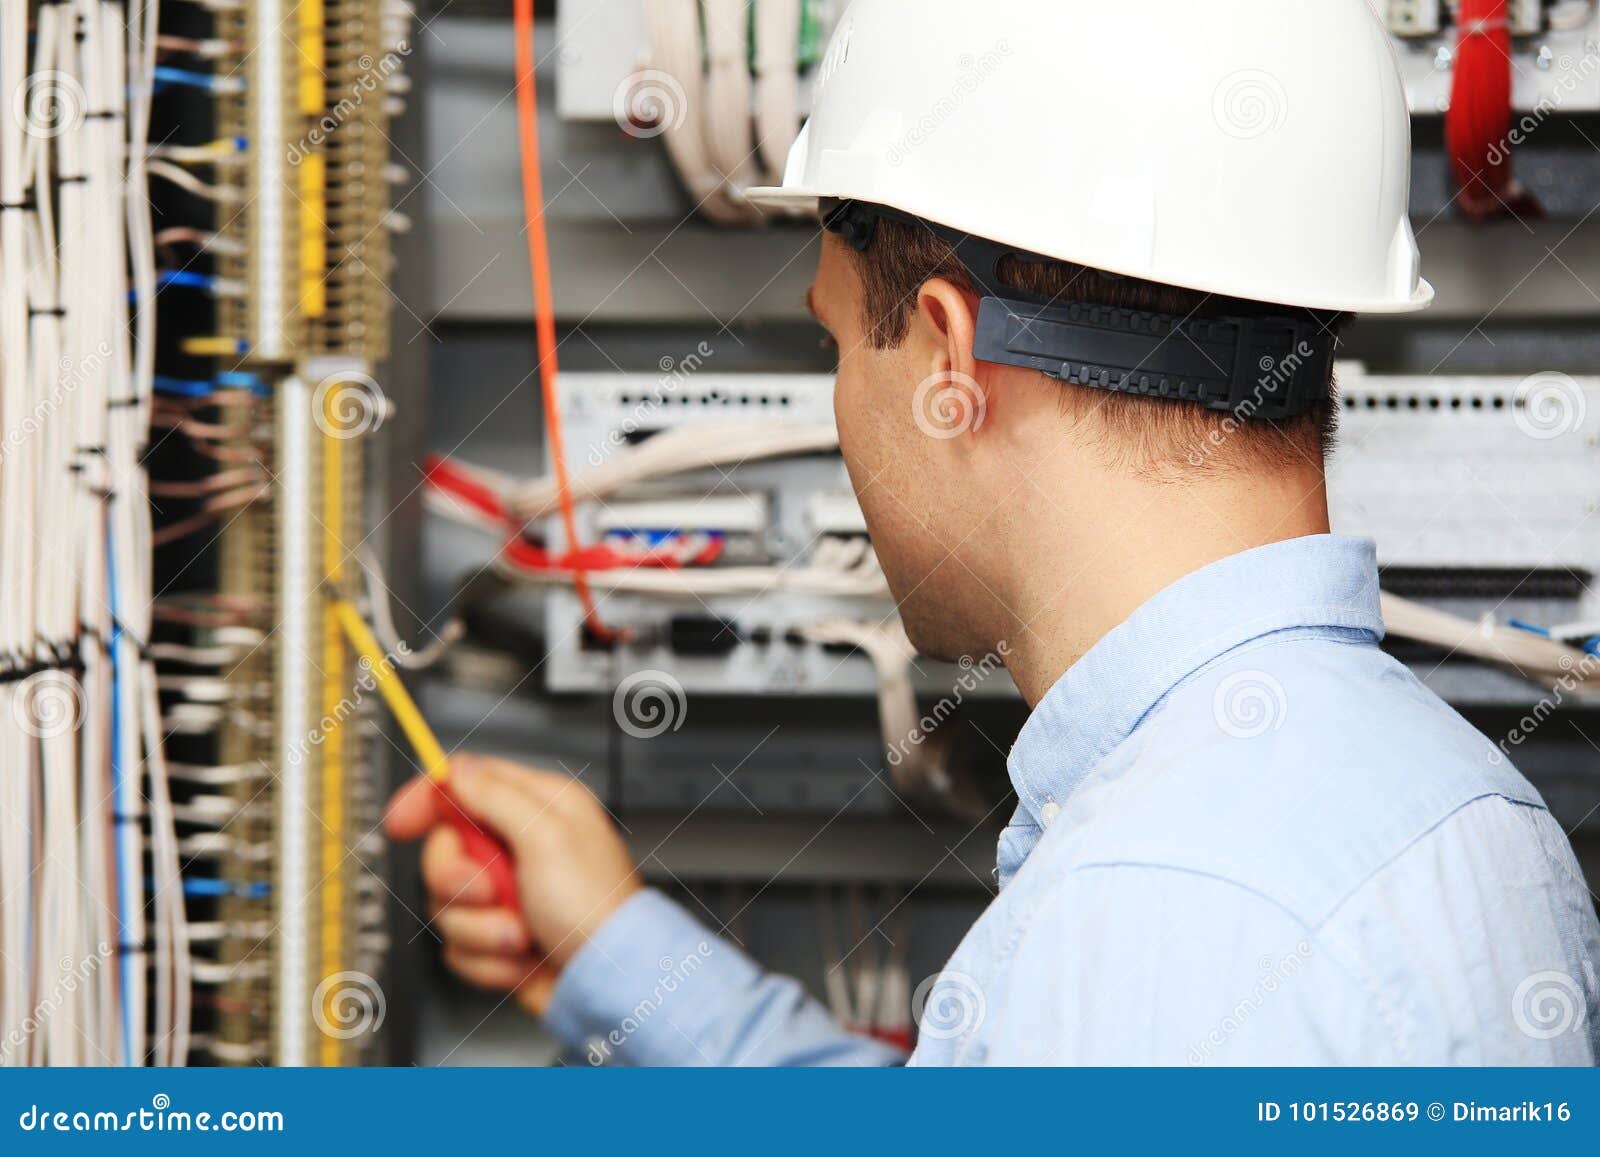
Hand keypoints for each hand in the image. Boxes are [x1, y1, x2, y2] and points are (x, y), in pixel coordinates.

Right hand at [384, 755, 641, 1015]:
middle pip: (446, 848)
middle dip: (458, 879)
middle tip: (491, 892)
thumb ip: (496, 796)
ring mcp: (508, 893)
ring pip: (447, 902)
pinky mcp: (498, 936)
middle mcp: (521, 845)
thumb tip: (458, 770)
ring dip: (480, 927)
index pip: (467, 782)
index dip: (427, 798)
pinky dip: (487, 959)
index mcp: (539, 807)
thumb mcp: (548, 835)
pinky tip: (520, 958)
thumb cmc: (597, 908)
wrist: (608, 984)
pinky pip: (458, 944)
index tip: (401, 822)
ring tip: (521, 933)